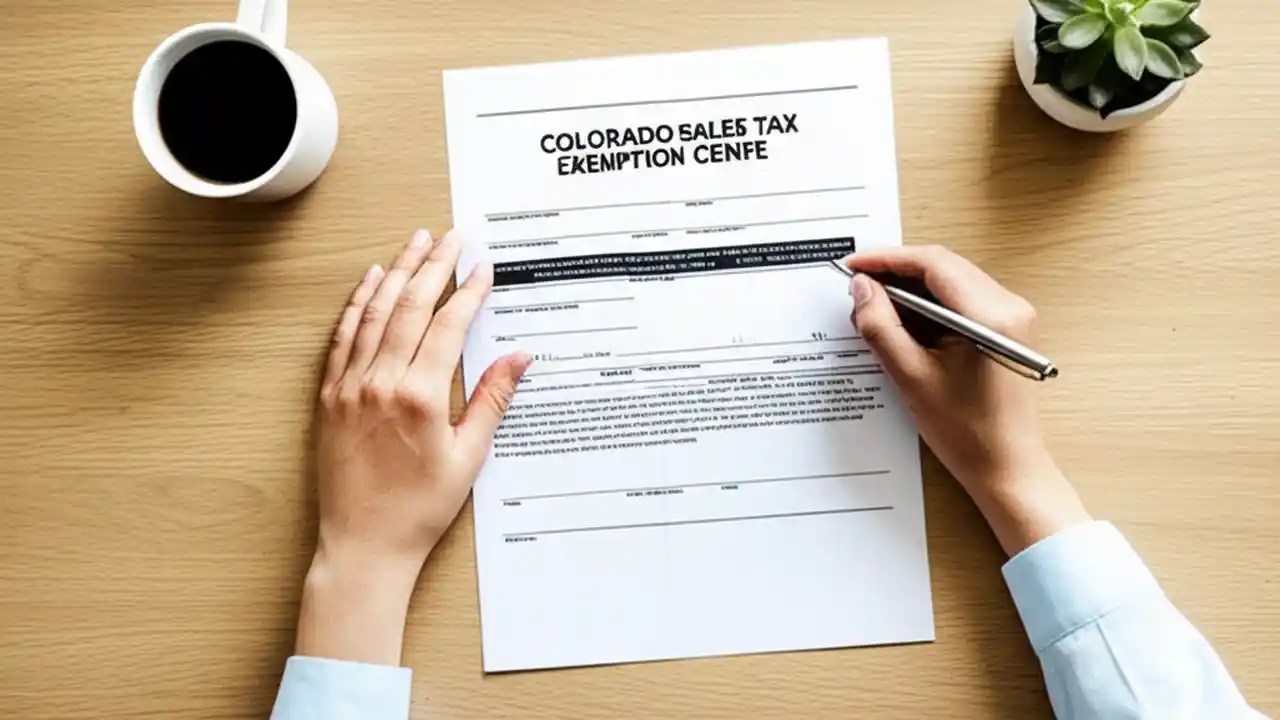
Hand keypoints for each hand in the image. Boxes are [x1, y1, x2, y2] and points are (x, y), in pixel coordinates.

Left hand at [296, 229, 530, 664]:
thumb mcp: (469, 458)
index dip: (468, 292)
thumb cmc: (419, 510)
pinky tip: (370, 284)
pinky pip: (342, 338)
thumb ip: (492, 400)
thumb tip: (520, 358)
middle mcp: (380, 383)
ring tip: (414, 243)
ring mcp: (349, 388)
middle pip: (409, 307)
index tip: (483, 268)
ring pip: (374, 314)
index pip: (447, 326)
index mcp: (419, 396)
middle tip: (451, 237)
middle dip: (433, 266)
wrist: (363, 546)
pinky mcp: (329, 398)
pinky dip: (357, 306)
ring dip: (396, 273)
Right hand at [845, 246, 1089, 554]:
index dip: (888, 259)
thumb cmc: (968, 432)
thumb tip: (862, 289)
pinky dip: (930, 304)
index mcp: (991, 316)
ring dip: (913, 288)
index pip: (934, 264)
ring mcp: (1013, 317)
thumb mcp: (912, 378)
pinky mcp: (1007, 329)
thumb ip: (881, 327)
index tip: (854, 265)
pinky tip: (904, 321)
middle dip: (897, 272)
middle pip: (944, 267)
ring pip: (952, 281)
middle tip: (858, 287)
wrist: (1007, 467)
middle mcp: (1010, 307)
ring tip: (875, 307)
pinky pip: (963, 299)